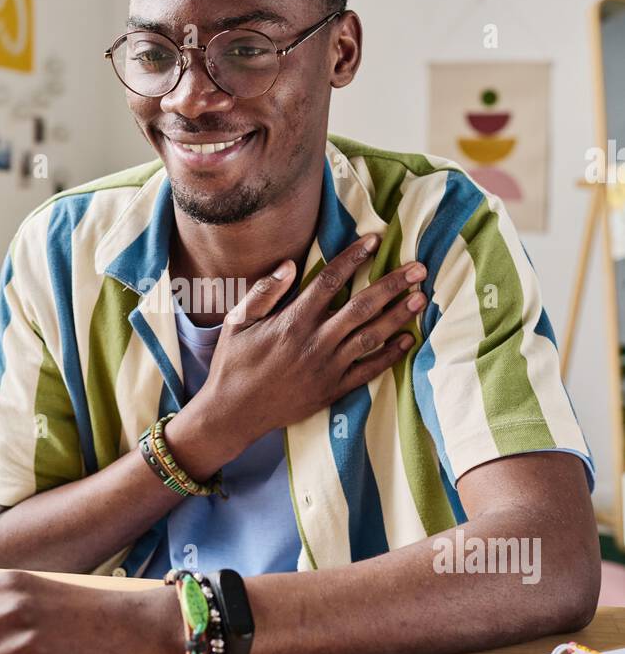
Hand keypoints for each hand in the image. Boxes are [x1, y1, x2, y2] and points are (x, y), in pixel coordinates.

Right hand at [181, 235, 426, 458]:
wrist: (233, 413)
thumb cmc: (233, 363)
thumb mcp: (237, 322)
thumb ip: (264, 292)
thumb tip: (288, 264)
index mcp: (292, 320)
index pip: (329, 281)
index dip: (354, 258)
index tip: (375, 240)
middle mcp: (315, 341)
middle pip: (362, 306)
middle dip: (392, 285)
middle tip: (418, 269)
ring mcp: (327, 367)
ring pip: (371, 336)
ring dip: (398, 316)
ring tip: (420, 298)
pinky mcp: (333, 389)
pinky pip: (368, 370)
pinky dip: (390, 355)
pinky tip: (407, 340)